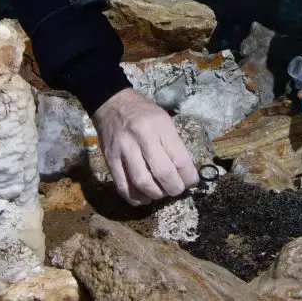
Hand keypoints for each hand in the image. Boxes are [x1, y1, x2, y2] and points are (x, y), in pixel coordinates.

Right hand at [92, 88, 199, 205]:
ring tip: (161, 193)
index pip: (180, 159)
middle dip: (174, 188)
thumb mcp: (165, 121)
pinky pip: (122, 186)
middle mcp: (141, 138)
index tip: (191, 182)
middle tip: (177, 190)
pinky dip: (135, 198)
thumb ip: (174, 145)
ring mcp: (123, 150)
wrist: (112, 103)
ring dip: (156, 194)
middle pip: (162, 173)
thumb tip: (186, 173)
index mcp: (159, 126)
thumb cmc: (143, 112)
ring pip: (142, 183)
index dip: (189, 177)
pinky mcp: (110, 160)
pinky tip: (144, 197)